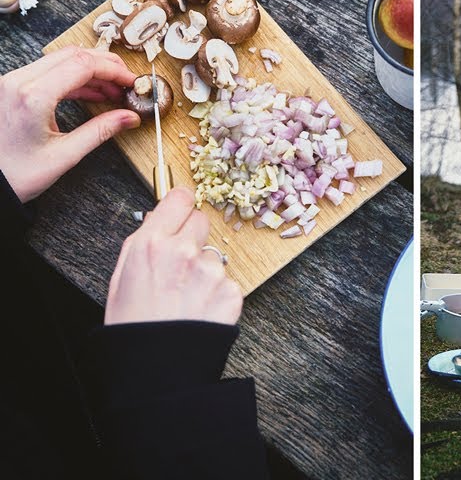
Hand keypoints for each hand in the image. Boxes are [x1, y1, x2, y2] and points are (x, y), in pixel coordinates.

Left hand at [0, 47, 140, 201]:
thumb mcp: (64, 155)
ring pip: (61, 60)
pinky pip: (49, 71)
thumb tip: (128, 118)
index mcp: (33, 96)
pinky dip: (73, 78)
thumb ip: (100, 131)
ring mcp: (13, 83)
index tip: (131, 81)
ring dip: (90, 71)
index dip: (113, 70)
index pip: (83, 65)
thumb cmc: (15, 173)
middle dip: (105, 65)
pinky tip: (91, 92)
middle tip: (125, 80)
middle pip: (73, 55)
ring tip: (112, 89)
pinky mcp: (13, 88)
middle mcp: (19, 82)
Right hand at [105, 188, 241, 325]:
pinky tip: (199, 311)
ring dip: (203, 271)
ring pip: (213, 256)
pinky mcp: (232, 292)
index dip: (180, 206)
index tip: (180, 211)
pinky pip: (227, 282)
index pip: (179, 198)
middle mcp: (184, 252)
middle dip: (192, 237)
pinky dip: (216, 294)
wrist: (154, 368)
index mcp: (151, 244)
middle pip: (200, 221)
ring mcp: (211, 272)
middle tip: (179, 264)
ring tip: (185, 299)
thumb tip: (159, 218)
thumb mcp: (122, 277)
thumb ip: (143, 243)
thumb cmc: (132, 324)